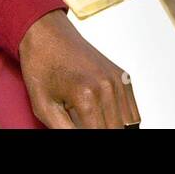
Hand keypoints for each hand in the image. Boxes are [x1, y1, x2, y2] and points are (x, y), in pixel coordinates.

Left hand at [18, 11, 139, 127]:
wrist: (47, 34)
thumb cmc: (41, 66)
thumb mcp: (43, 106)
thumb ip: (63, 130)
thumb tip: (78, 139)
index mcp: (87, 95)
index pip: (100, 135)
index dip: (90, 138)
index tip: (78, 129)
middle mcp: (108, 87)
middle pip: (116, 131)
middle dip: (101, 132)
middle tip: (84, 125)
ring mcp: (118, 80)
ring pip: (130, 124)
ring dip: (113, 127)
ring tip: (92, 122)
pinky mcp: (123, 77)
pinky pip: (132, 111)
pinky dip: (122, 119)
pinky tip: (103, 117)